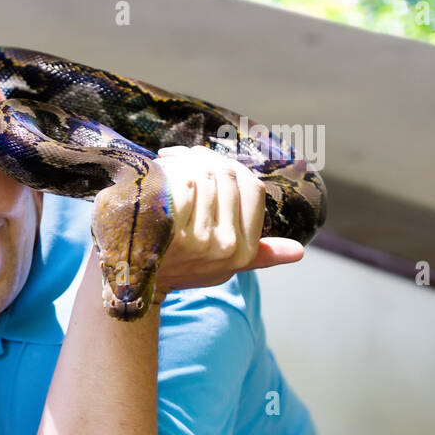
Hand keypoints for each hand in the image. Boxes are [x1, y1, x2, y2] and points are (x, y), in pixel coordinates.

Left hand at [153, 145, 303, 295]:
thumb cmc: (181, 266)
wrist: (136, 279)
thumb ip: (261, 255)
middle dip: (206, 159)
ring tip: (171, 160)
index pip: (253, 189)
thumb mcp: (224, 265)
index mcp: (245, 251)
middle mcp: (228, 247)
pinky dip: (172, 171)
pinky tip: (160, 169)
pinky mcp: (174, 234)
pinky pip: (182, 186)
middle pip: (227, 178)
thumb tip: (298, 252)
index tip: (212, 162)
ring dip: (186, 161)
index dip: (234, 168)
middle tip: (185, 155)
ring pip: (204, 178)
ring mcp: (201, 242)